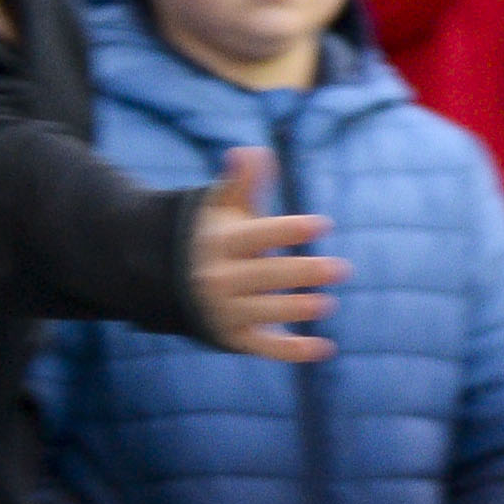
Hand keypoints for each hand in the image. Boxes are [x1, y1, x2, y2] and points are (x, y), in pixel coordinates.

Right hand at [191, 146, 343, 362]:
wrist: (161, 279)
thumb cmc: (212, 234)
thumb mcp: (221, 206)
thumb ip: (242, 181)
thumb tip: (251, 152)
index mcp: (219, 243)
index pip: (257, 235)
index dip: (289, 229)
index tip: (322, 223)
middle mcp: (217, 278)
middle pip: (265, 275)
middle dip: (303, 272)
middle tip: (342, 268)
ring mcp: (222, 310)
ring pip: (263, 311)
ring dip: (295, 310)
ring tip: (327, 304)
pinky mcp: (230, 338)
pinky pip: (263, 347)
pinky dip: (293, 351)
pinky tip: (325, 348)